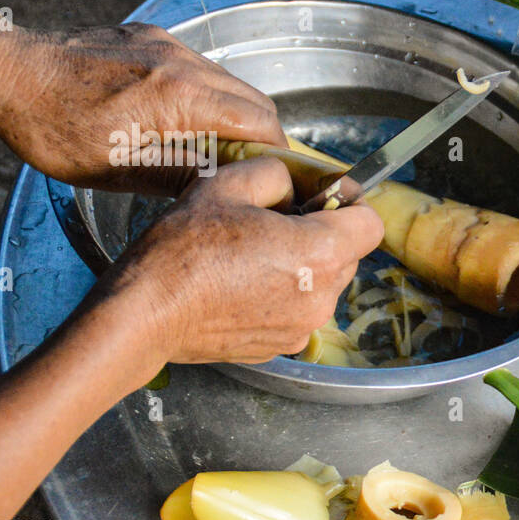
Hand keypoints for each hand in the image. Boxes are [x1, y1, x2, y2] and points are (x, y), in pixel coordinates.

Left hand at [0, 6, 285, 194]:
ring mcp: (165, 44)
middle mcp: (181, 63)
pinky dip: (204, 94)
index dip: (278, 152)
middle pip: (253, 98)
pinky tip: (179, 118)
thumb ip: (183, 173)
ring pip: (227, 81)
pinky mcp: (148, 36)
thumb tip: (228, 185)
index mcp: (180, 97)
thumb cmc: (52, 126)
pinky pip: (196, 66)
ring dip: (234, 114)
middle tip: (252, 168)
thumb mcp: (119, 169)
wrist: (7, 72)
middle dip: (263, 135)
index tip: (278, 177)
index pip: (260, 121)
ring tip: (215, 147)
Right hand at [98, 157, 383, 363]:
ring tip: (254, 252)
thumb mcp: (229, 184)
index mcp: (321, 252)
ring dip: (302, 264)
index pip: (371, 224)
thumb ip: (278, 173)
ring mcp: (304, 326)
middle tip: (278, 219)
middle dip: (323, 232)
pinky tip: (243, 282)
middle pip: (348, 254)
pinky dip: (283, 293)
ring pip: (323, 283)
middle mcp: (323, 296)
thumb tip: (297, 182)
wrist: (147, 313)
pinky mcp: (282, 346)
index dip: (352, 204)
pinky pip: (298, 309)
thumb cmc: (183, 250)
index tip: (326, 195)